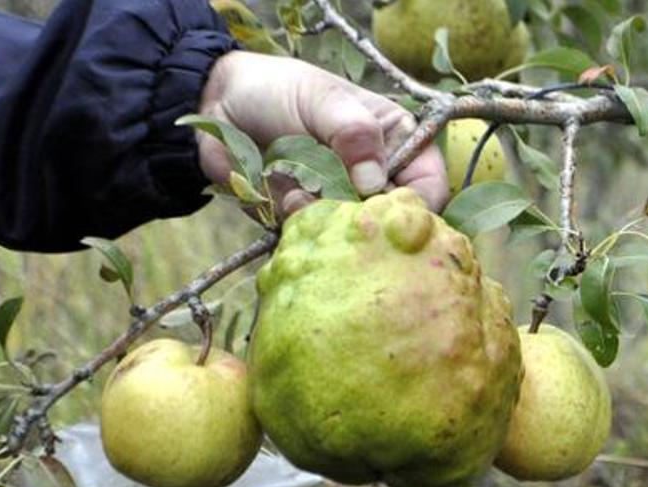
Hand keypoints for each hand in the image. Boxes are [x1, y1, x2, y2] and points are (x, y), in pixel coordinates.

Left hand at [196, 51, 447, 215]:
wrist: (218, 103)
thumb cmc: (278, 89)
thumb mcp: (323, 99)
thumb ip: (354, 134)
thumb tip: (374, 183)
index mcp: (393, 141)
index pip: (428, 183)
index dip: (417, 202)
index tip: (386, 207)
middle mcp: (373, 177)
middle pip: (391, 220)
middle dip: (361, 215)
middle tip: (330, 196)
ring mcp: (339, 201)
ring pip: (349, 234)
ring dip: (321, 216)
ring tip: (294, 189)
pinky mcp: (305, 219)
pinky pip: (311, 236)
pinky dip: (292, 220)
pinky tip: (275, 192)